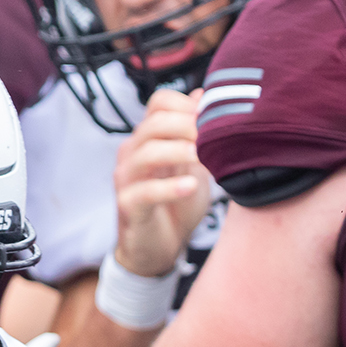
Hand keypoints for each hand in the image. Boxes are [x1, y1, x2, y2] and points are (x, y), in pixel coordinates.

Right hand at [113, 89, 213, 277]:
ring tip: (203, 157)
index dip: (188, 104)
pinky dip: (168, 188)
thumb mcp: (194, 166)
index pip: (160, 102)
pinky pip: (143, 192)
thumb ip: (198, 136)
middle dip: (187, 126)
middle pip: (153, 124)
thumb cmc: (176, 204)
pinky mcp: (129, 206)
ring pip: (145, 153)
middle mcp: (134, 153)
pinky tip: (191, 187)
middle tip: (215, 136)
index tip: (217, 117)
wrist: (159, 248)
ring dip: (178, 152)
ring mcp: (128, 179)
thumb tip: (206, 97)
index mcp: (150, 138)